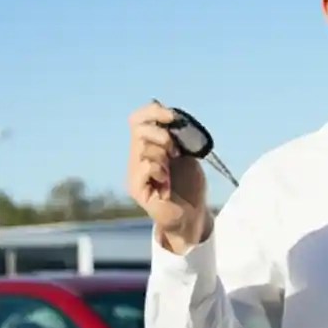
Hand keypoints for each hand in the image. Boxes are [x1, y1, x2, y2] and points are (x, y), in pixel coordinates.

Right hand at [125, 100, 209, 252]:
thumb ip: (176, 135)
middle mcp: (136, 159)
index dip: (152, 112)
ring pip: (143, 148)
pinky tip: (166, 181)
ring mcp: (134, 175)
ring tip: (171, 170)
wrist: (193, 215)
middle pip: (139, 130)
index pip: (137, 120)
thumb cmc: (189, 185)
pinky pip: (145, 167)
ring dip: (163, 155)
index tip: (173, 117)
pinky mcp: (137, 190)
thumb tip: (167, 111)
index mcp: (146, 147)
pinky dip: (159, 170)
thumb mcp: (186, 153)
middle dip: (162, 135)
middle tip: (176, 151)